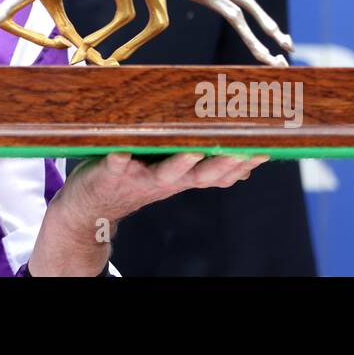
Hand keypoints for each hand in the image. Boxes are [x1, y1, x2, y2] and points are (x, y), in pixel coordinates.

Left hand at [59, 151, 268, 225]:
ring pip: (164, 172)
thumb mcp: (172, 173)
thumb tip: (241, 157)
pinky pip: (115, 164)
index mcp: (182, 177)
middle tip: (243, 150)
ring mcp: (139, 177)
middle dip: (221, 164)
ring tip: (192, 151)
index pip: (219, 173)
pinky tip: (122, 152)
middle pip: (200, 175)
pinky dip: (119, 159)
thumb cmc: (134, 178)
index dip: (241, 163)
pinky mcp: (111, 171)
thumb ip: (201, 164)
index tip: (265, 148)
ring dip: (179, 164)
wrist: (88, 206)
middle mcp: (165, 180)